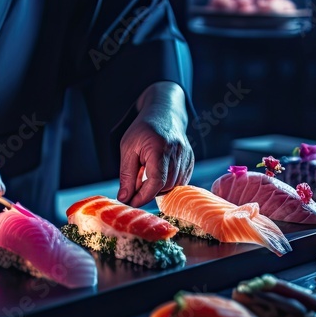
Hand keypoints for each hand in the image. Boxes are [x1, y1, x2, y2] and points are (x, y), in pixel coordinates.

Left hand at [117, 83, 193, 207]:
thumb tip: (124, 198)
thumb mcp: (128, 149)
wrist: (164, 113)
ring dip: (158, 188)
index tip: (130, 202)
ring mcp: (186, 157)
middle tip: (134, 189)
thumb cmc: (143, 130)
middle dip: (148, 192)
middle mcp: (177, 153)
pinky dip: (167, 184)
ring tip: (145, 177)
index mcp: (159, 148)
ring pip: (173, 186)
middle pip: (165, 186)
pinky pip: (180, 181)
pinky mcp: (190, 161)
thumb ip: (126, 175)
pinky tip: (157, 174)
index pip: (156, 181)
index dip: (143, 196)